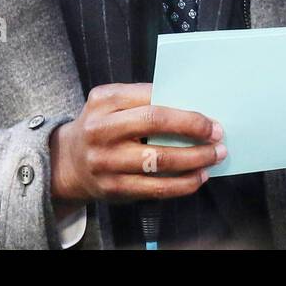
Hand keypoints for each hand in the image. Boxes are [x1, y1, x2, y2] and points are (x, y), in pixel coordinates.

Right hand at [49, 83, 225, 204]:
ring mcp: (106, 161)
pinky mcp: (113, 188)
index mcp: (105, 99)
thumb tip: (192, 105)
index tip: (209, 117)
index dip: (183, 108)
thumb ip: (143, 99)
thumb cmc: (102, 126)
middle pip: (155, 123)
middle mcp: (101, 129)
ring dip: (194, 159)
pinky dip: (182, 184)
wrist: (67, 163)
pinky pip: (155, 188)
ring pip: (159, 160)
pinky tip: (198, 177)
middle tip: (218, 134)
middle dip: (193, 128)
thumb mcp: (112, 103)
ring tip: (214, 156)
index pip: (151, 97)